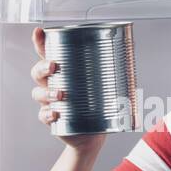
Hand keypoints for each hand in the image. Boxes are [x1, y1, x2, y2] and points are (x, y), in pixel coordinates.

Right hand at [29, 26, 104, 148]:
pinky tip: (55, 114)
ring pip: (38, 93)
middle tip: (54, 66)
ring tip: (60, 94)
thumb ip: (115, 68)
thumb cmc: (96, 107)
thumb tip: (131, 47)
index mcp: (63, 72)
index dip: (40, 42)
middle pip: (38, 72)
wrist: (91, 137)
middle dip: (43, 67)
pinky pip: (43, 115)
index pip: (47, 54)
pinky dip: (47, 114)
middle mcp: (52, 85)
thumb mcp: (106, 85)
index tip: (39, 32)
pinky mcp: (51, 119)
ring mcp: (50, 103)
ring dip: (47, 92)